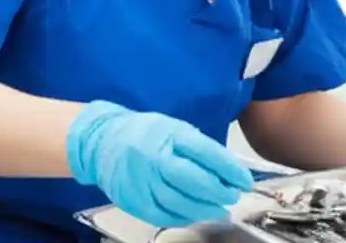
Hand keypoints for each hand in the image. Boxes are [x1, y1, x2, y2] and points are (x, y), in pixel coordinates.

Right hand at [66, 101, 253, 227]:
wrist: (101, 141)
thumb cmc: (144, 133)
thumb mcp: (173, 128)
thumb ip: (199, 148)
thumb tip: (229, 172)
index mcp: (168, 134)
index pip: (206, 152)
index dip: (229, 170)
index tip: (244, 181)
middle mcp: (153, 157)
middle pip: (194, 181)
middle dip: (219, 192)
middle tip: (232, 196)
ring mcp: (141, 180)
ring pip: (180, 203)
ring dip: (205, 209)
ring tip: (219, 209)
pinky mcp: (132, 200)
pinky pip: (164, 215)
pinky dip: (184, 218)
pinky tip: (195, 214)